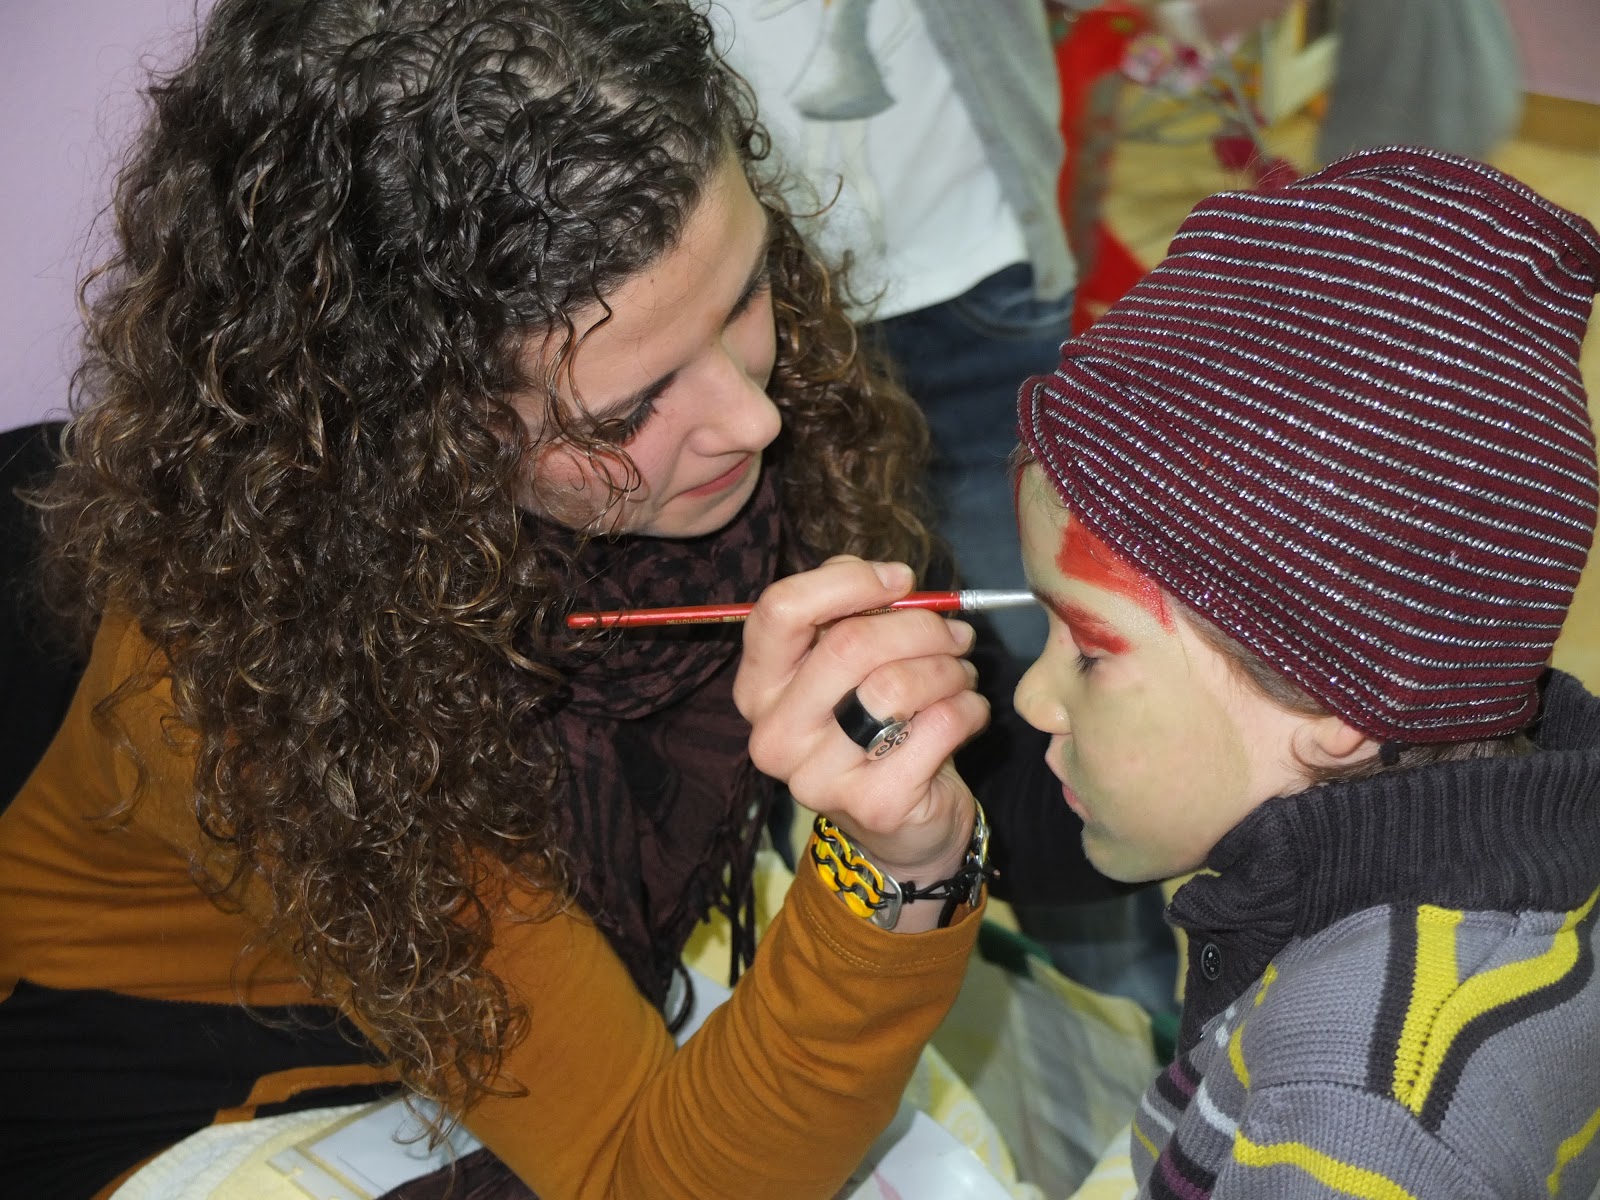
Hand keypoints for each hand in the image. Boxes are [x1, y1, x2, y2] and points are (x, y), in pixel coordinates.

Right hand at [734, 558, 990, 929]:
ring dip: (949, 668)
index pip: (780, 611)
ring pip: (895, 685)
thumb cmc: (876, 727)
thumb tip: (888, 580)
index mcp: (758, 687)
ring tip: (962, 675)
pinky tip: (968, 713)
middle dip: (919, 628)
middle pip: (847, 644)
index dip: (848, 582)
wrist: (903, 828)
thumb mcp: (850, 665)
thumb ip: (851, 612)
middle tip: (955, 634)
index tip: (900, 580)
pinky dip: (968, 708)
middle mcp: (773, 734)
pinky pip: (936, 726)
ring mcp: (815, 777)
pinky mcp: (872, 804)